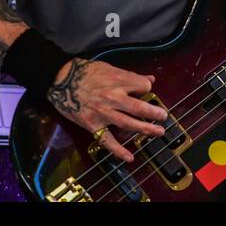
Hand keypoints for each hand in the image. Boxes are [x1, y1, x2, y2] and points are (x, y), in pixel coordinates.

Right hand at [46, 58, 166, 161]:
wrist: (61, 79)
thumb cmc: (85, 71)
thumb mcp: (109, 68)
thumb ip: (131, 75)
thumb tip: (150, 80)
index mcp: (118, 81)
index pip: (143, 87)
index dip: (147, 89)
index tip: (146, 92)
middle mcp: (113, 97)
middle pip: (140, 107)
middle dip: (154, 113)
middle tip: (164, 116)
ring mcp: (103, 113)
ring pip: (129, 124)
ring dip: (146, 129)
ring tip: (159, 132)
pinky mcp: (93, 125)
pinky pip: (107, 140)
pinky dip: (119, 151)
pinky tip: (130, 157)